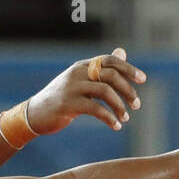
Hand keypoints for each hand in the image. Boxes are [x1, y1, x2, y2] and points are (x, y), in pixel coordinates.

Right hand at [26, 48, 146, 135]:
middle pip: (110, 75)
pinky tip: (116, 126)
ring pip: (105, 91)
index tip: (143, 79)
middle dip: (127, 90)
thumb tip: (121, 51)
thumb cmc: (61, 99)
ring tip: (126, 118)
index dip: (128, 68)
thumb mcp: (81, 81)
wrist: (35, 114)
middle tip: (137, 104)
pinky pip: (95, 109)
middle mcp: (78, 73)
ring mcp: (72, 88)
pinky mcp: (68, 104)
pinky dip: (109, 118)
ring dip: (120, 105)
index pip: (109, 60)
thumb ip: (101, 68)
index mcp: (82, 66)